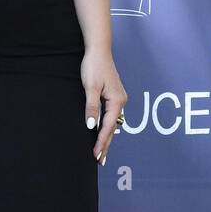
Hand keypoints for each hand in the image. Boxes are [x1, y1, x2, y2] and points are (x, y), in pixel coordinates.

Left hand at [81, 48, 126, 164]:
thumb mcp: (90, 87)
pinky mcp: (114, 96)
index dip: (101, 142)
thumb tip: (91, 126)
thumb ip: (91, 107)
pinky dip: (106, 127)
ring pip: (112, 123)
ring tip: (101, 153)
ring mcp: (118, 99)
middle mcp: (120, 101)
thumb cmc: (94, 66)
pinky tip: (102, 133)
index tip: (96, 155)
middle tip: (100, 161)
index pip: (108, 127)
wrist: (98, 49)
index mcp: (116, 101)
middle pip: (112, 128)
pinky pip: (111, 116)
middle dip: (105, 145)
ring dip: (106, 137)